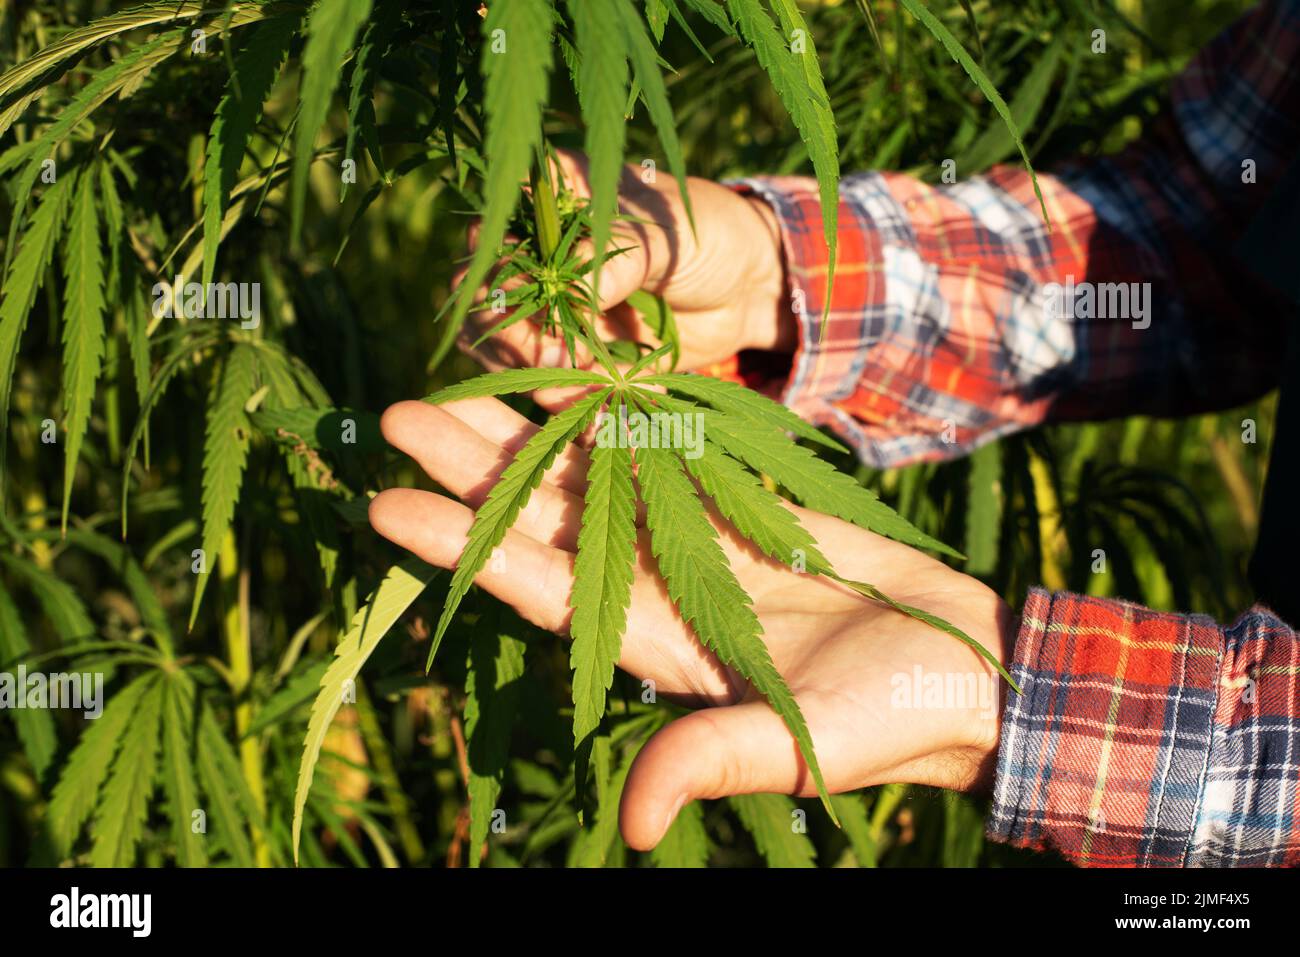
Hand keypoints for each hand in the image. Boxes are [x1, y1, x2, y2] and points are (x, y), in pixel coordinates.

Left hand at [369, 397, 1015, 849]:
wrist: (961, 667)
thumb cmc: (888, 719)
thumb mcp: (801, 746)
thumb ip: (714, 763)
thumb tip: (631, 826)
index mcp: (654, 642)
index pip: (535, 587)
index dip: (461, 549)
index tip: (386, 505)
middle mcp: (656, 583)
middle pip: (545, 516)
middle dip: (475, 468)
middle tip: (400, 412)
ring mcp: (697, 535)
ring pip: (598, 468)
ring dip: (535, 422)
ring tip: (471, 367)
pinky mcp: (744, 499)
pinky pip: (670, 439)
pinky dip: (626, 402)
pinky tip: (583, 361)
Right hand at [456, 151, 796, 392]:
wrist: (746, 287)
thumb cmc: (706, 236)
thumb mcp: (668, 236)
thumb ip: (621, 256)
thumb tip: (576, 290)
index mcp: (547, 203)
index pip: (488, 237)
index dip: (500, 281)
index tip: (541, 315)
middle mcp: (533, 255)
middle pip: (479, 302)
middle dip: (513, 341)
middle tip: (559, 364)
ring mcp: (547, 308)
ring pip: (499, 349)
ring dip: (537, 377)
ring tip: (589, 391)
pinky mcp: (569, 353)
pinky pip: (544, 383)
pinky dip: (568, 402)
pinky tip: (604, 414)